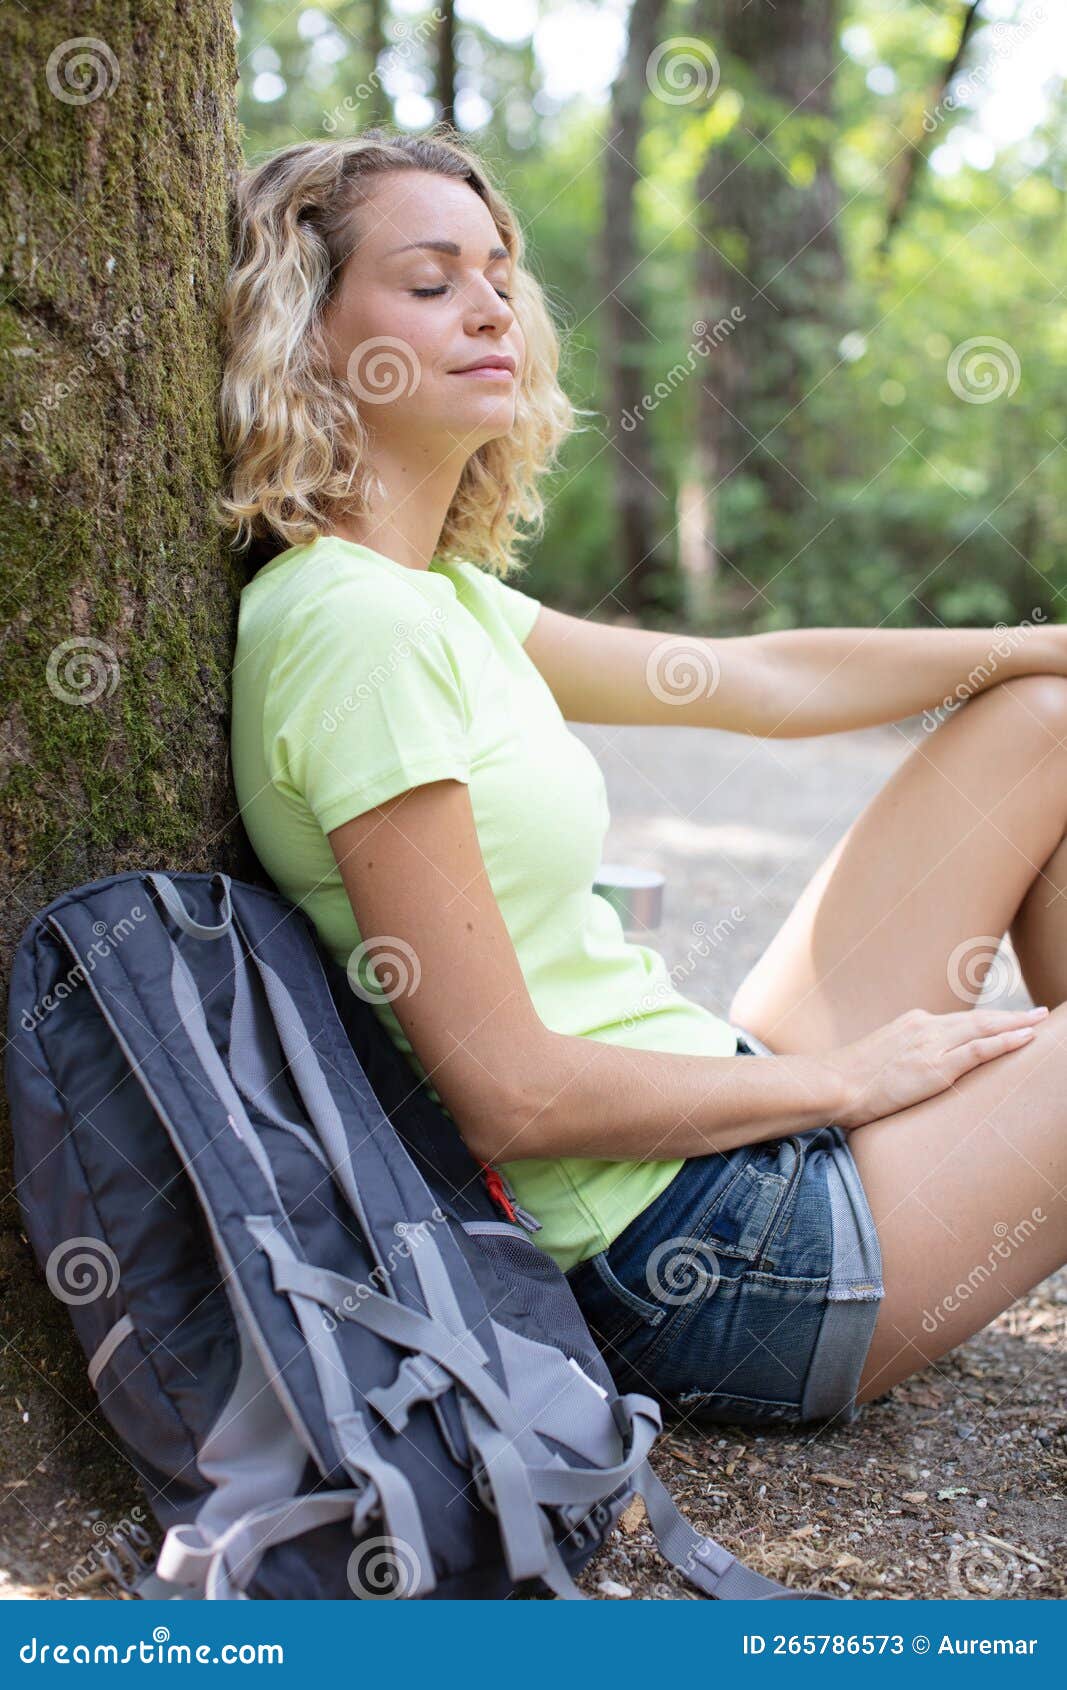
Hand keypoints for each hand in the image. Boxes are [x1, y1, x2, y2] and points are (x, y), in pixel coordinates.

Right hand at [827, 1004, 1049, 1130]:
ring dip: (1017, 1025)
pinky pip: (978, 1050)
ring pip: (984, 1029)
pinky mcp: (935, 1067)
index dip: (989, 1021)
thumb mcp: (882, 1058)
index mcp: (913, 1023)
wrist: (834, 1084)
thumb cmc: (851, 1081)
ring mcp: (931, 1045)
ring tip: (1041, 1023)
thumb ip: (905, 1057)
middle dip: (1013, 1017)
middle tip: (1040, 1014)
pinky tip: (1025, 1038)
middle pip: (979, 1019)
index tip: (1010, 1020)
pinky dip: (1005, 1042)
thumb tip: (916, 1071)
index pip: (960, 1021)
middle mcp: (925, 1026)